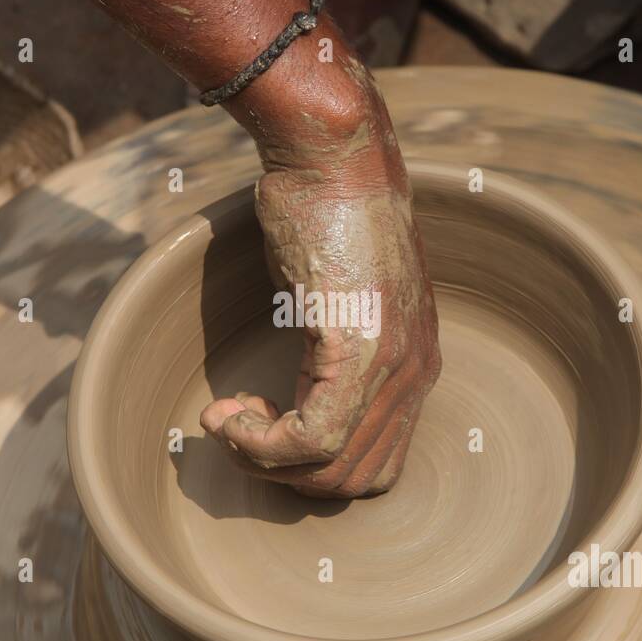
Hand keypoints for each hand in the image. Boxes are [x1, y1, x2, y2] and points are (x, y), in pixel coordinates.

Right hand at [200, 77, 440, 497]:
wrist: (332, 158)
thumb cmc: (325, 213)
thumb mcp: (342, 295)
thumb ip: (339, 350)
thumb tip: (297, 395)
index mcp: (415, 365)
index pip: (373, 465)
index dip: (310, 468)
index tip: (260, 420)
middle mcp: (414, 375)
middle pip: (352, 482)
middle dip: (282, 473)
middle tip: (237, 425)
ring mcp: (391, 367)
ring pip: (328, 472)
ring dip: (262, 460)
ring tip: (227, 417)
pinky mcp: (356, 353)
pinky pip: (311, 441)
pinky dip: (258, 443)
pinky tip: (227, 412)